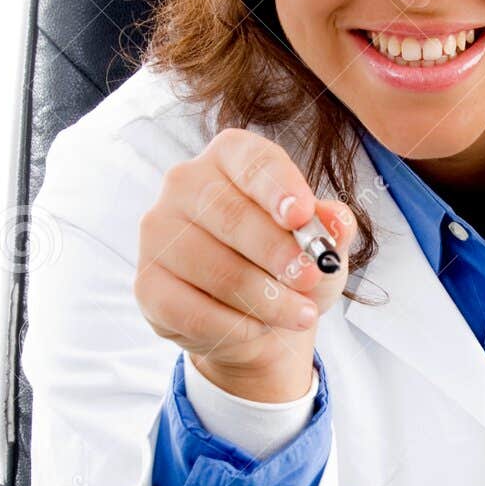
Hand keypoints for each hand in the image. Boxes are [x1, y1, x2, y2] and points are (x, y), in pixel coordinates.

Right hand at [134, 126, 355, 401]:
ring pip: (217, 270)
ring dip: (267, 300)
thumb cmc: (288, 266)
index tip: (301, 215)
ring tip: (299, 315)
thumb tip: (337, 220)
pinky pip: (193, 311)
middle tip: (311, 279)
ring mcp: (158, 232)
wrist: (254, 317)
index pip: (252, 162)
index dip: (278, 187)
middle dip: (278, 253)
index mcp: (230, 157)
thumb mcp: (322, 245)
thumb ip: (332, 227)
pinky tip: (258, 328)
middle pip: (232, 216)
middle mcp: (185, 184)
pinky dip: (236, 326)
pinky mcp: (147, 283)